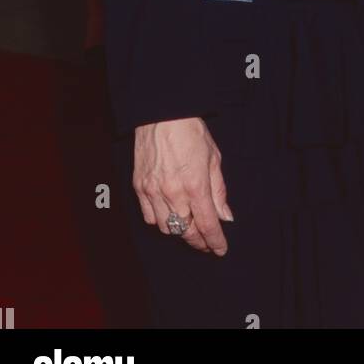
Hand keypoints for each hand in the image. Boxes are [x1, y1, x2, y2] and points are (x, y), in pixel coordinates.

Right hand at [133, 116, 233, 253]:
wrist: (162, 114)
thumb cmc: (191, 132)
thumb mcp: (214, 158)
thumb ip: (219, 190)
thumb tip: (224, 216)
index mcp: (195, 185)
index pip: (207, 225)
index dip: (215, 241)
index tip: (220, 249)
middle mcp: (173, 193)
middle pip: (186, 232)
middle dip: (198, 241)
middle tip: (206, 242)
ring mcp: (153, 192)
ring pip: (166, 228)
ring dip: (179, 230)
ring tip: (188, 225)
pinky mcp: (139, 187)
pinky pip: (149, 216)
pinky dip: (160, 220)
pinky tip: (169, 214)